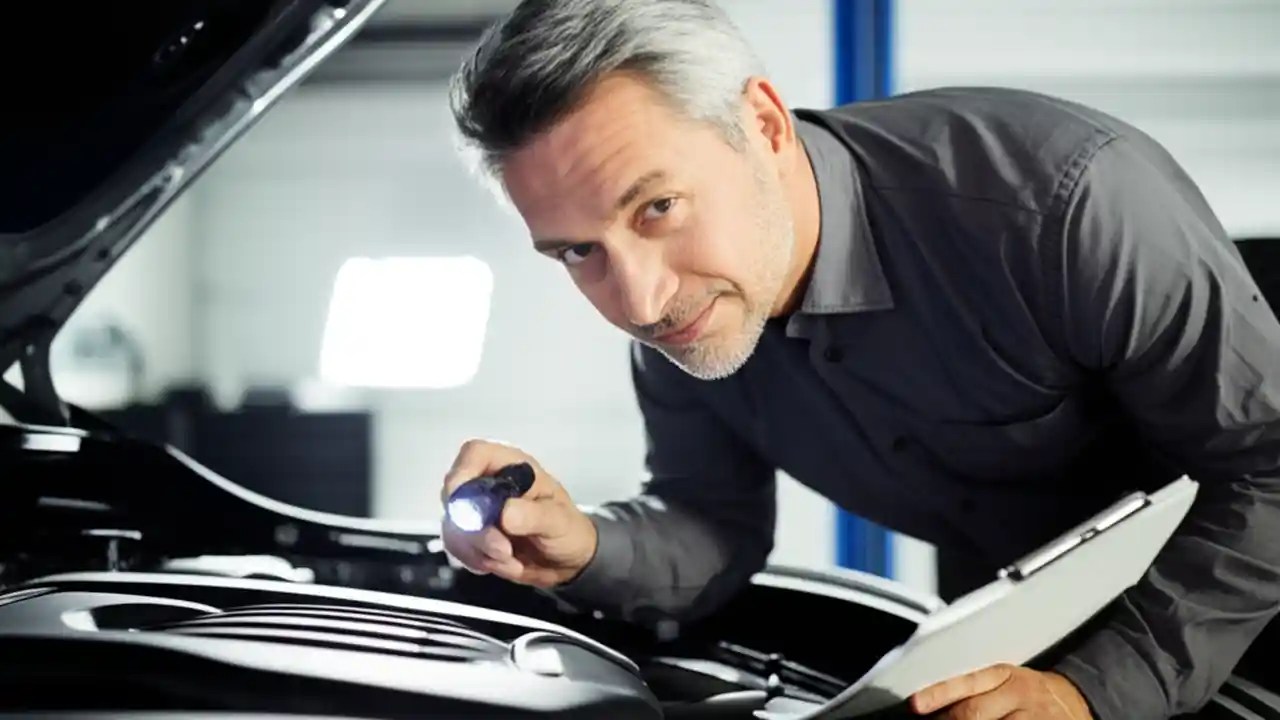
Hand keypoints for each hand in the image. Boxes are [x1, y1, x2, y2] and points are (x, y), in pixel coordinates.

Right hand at [440, 438, 597, 588]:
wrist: (568, 562)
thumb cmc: (568, 530)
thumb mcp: (559, 521)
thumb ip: (534, 515)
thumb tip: (504, 513)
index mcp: (511, 467)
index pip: (475, 454)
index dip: (462, 472)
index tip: (463, 504)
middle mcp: (488, 484)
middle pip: (456, 495)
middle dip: (475, 530)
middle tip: (504, 549)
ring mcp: (477, 511)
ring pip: (453, 526)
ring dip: (480, 550)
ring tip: (511, 560)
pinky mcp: (472, 536)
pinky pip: (457, 547)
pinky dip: (478, 561)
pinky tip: (504, 563)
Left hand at [909, 664, 1092, 718]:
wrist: (1075, 702)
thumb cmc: (1028, 692)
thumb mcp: (1004, 680)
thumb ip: (974, 687)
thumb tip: (930, 703)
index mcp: (1005, 674)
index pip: (966, 681)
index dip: (938, 693)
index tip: (916, 704)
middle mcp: (1020, 694)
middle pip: (974, 712)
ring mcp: (1034, 718)